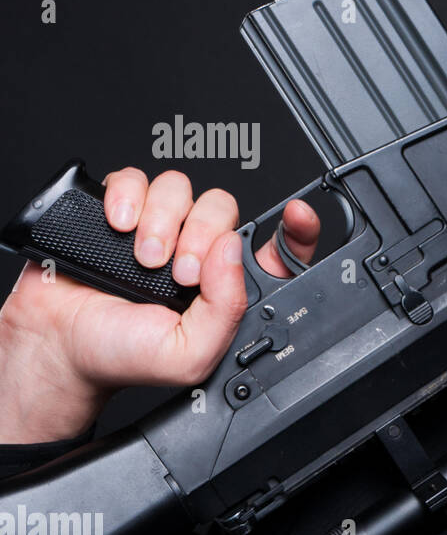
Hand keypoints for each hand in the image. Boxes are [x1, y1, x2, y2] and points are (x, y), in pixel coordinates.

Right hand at [0, 167, 319, 442]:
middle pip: (221, 208)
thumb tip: (230, 250)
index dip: (294, 229)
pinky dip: (128, 196)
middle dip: (202, 234)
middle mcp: (196, 250)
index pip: (273, 248)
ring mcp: (158, 227)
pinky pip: (134, 178)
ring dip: (162, 221)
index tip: (299, 216)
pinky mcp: (120, 210)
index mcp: (225, 285)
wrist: (60, 348)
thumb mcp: (192, 353)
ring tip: (145, 259)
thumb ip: (226, 309)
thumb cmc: (124, 356)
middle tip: (182, 272)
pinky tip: (120, 226)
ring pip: (180, 188)